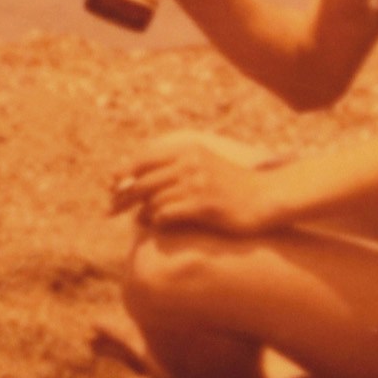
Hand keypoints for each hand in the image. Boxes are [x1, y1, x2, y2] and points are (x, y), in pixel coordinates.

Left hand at [108, 132, 276, 236]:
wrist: (267, 198)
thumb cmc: (233, 187)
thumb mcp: (205, 166)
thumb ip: (177, 170)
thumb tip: (142, 182)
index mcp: (188, 151)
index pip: (144, 159)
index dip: (123, 173)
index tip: (111, 187)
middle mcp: (190, 164)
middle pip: (142, 180)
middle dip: (122, 196)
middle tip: (110, 210)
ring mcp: (197, 185)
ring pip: (152, 199)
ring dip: (142, 212)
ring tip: (139, 220)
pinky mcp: (203, 206)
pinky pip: (166, 214)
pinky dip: (157, 221)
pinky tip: (158, 226)